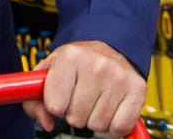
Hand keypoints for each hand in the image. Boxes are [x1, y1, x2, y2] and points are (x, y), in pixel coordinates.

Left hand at [22, 40, 145, 138]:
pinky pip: (119, 127)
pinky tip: (109, 108)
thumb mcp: (50, 70)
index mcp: (70, 57)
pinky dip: (113, 125)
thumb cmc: (77, 61)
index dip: (56, 105)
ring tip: (95, 99)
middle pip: (76, 118)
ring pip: (98, 126)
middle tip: (80, 96)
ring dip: (93, 119)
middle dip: (75, 113)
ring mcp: (118, 77)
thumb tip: (46, 123)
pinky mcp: (137, 89)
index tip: (62, 94)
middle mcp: (95, 64)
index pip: (54, 105)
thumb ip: (35, 98)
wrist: (108, 46)